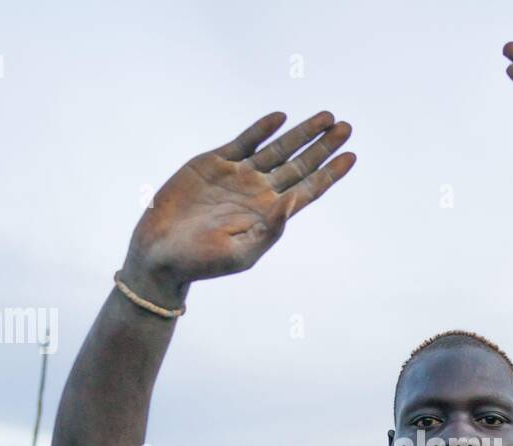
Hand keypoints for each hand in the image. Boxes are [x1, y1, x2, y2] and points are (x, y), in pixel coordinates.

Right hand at [121, 111, 354, 302]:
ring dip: (301, 132)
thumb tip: (295, 200)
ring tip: (326, 116)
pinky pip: (244, 141)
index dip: (330, 173)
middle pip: (299, 164)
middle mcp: (258, 192)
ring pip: (277, 148)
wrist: (161, 253)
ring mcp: (238, 175)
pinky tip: (280, 117)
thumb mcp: (243, 252)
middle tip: (346, 127)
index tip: (351, 156)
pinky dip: (262, 129)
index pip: (308, 189)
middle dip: (323, 145)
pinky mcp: (214, 163)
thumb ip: (272, 229)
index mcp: (270, 215)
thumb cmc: (202, 262)